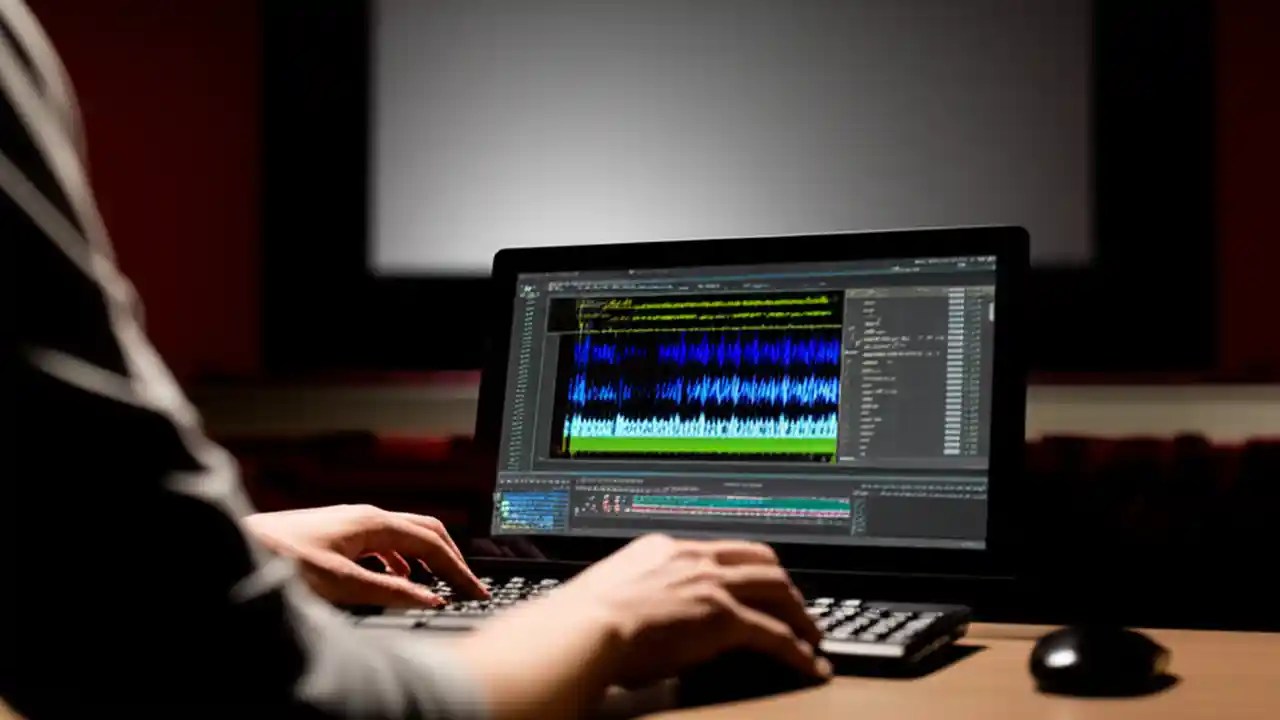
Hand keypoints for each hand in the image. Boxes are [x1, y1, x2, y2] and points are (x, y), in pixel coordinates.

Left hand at [243, 504, 486, 606]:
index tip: (475, 591)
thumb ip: (389, 592)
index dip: (458, 569)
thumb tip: (429, 599)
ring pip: (406, 537)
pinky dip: (404, 562)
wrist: (239, 545)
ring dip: (428, 560)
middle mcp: (367, 516)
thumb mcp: (340, 582)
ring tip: (440, 585)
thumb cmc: (280, 558)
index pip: (432, 543)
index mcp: (373, 522)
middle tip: (467, 585)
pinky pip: (386, 544)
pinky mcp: (340, 535)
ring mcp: (353, 524)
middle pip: (426, 531)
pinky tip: (399, 580)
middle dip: (451, 558)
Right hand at [454, 534, 827, 717]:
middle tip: (796, 607)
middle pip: (760, 560)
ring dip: (798, 614)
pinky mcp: (724, 618)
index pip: (721, 549)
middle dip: (783, 584)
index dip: (747, 565)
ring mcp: (712, 585)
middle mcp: (694, 558)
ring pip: (775, 589)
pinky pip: (774, 633)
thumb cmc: (582, 621)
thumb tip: (643, 612)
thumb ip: (640, 591)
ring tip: (810, 635)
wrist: (583, 631)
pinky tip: (807, 662)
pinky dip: (796, 649)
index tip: (758, 579)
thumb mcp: (616, 589)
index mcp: (665, 548)